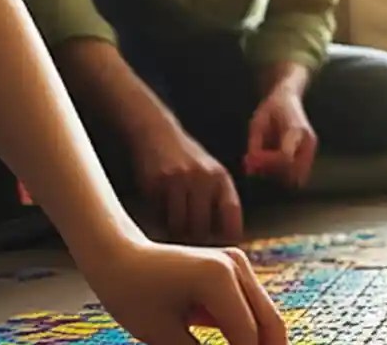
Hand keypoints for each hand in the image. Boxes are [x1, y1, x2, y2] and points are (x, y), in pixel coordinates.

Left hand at [81, 237, 285, 344]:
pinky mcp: (235, 268)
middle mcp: (236, 265)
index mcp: (217, 278)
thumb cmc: (132, 295)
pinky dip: (250, 331)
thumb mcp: (162, 336)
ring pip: (266, 315)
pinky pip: (253, 306)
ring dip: (261, 343)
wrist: (120, 257)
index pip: (246, 335)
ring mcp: (238, 263)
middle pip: (270, 322)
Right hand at [135, 124, 241, 244]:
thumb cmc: (187, 159)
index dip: (228, 237)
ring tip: (174, 233)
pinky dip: (159, 221)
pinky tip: (160, 215)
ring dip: (176, 235)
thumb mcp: (211, 173)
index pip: (231, 215)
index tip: (223, 252)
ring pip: (179, 226)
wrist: (157, 133)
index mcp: (221, 178)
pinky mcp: (156, 183)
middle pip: (203, 227)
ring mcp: (179, 180)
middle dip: (197, 243)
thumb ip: (219, 200)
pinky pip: (158, 215)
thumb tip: (227, 240)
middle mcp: (203, 178)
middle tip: (192, 249)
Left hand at [246, 89, 316, 187]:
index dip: (266, 163)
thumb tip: (250, 168)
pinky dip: (284, 174)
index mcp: (296, 130)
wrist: (288, 99)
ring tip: (262, 163)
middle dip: (272, 172)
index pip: (285, 157)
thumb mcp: (258, 124)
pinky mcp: (310, 155)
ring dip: (278, 175)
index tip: (250, 158)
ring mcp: (311, 149)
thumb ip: (255, 146)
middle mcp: (308, 141)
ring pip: (297, 176)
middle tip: (255, 164)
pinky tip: (271, 164)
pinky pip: (299, 174)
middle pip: (293, 171)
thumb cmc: (271, 109)